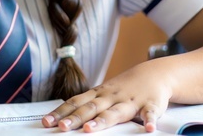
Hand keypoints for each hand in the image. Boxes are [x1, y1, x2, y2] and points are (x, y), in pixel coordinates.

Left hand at [43, 62, 173, 132]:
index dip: (61, 112)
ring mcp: (130, 101)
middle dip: (75, 118)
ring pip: (115, 112)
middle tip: (61, 128)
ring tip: (89, 129)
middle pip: (91, 108)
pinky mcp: (151, 105)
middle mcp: (111, 97)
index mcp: (99, 94)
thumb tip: (62, 118)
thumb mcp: (103, 93)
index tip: (47, 122)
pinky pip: (150, 114)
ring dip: (102, 121)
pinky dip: (150, 121)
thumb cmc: (124, 88)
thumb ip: (86, 105)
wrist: (155, 73)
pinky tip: (149, 129)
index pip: (76, 103)